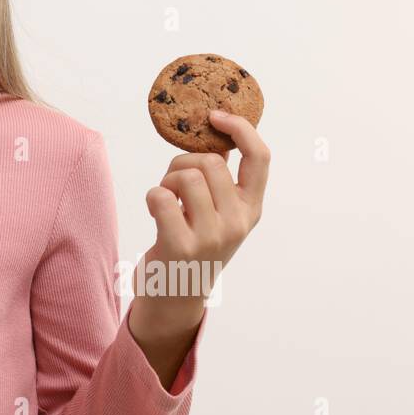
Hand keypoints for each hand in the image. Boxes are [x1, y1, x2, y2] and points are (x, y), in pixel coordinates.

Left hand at [135, 110, 270, 324]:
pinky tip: (155, 213)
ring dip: (166, 180)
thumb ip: (220, 180)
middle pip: (211, 161)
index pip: (261, 157)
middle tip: (173, 184)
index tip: (216, 116)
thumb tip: (215, 133)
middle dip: (183, 162)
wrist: (174, 298)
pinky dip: (151, 196)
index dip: (241, 129)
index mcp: (251, 209)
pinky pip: (160, 196)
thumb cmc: (192, 245)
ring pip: (186, 175)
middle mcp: (238, 222)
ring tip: (166, 201)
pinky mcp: (181, 245)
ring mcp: (211, 236)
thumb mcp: (218, 214)